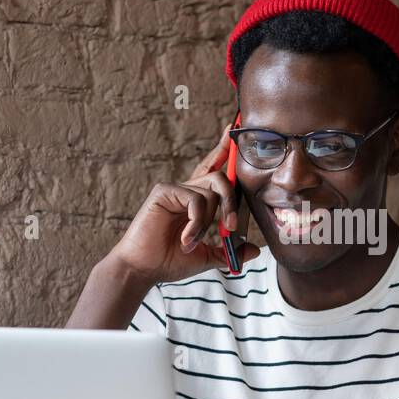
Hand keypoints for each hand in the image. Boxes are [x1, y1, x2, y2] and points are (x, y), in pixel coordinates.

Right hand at [107, 122, 260, 284]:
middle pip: (220, 177)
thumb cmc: (169, 261)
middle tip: (232, 225)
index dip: (223, 150)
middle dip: (232, 200)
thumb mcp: (207, 257)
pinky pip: (195, 199)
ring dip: (209, 221)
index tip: (233, 129)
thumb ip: (229, 251)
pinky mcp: (164, 192)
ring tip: (194, 241)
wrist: (143, 269)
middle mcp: (186, 190)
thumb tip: (254, 250)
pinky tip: (186, 239)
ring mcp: (174, 189)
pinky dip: (196, 222)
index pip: (213, 170)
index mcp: (195, 201)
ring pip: (211, 190)